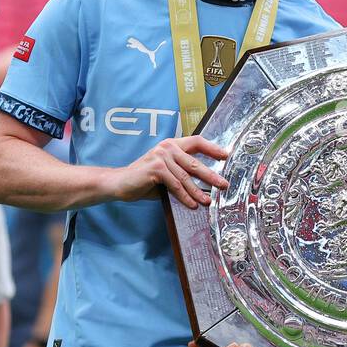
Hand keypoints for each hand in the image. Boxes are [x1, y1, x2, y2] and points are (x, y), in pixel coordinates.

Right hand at [105, 136, 228, 207]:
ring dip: (198, 192)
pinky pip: (175, 185)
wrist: (120, 183)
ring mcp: (161, 156)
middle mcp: (167, 147)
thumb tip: (206, 183)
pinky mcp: (156, 168)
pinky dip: (185, 197)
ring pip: (186, 177)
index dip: (212, 148)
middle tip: (224, 185)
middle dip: (211, 176)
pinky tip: (192, 205)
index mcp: (172, 145)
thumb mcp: (167, 174)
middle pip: (195, 162)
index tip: (226, 156)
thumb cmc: (145, 180)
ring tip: (208, 202)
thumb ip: (182, 173)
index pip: (196, 142)